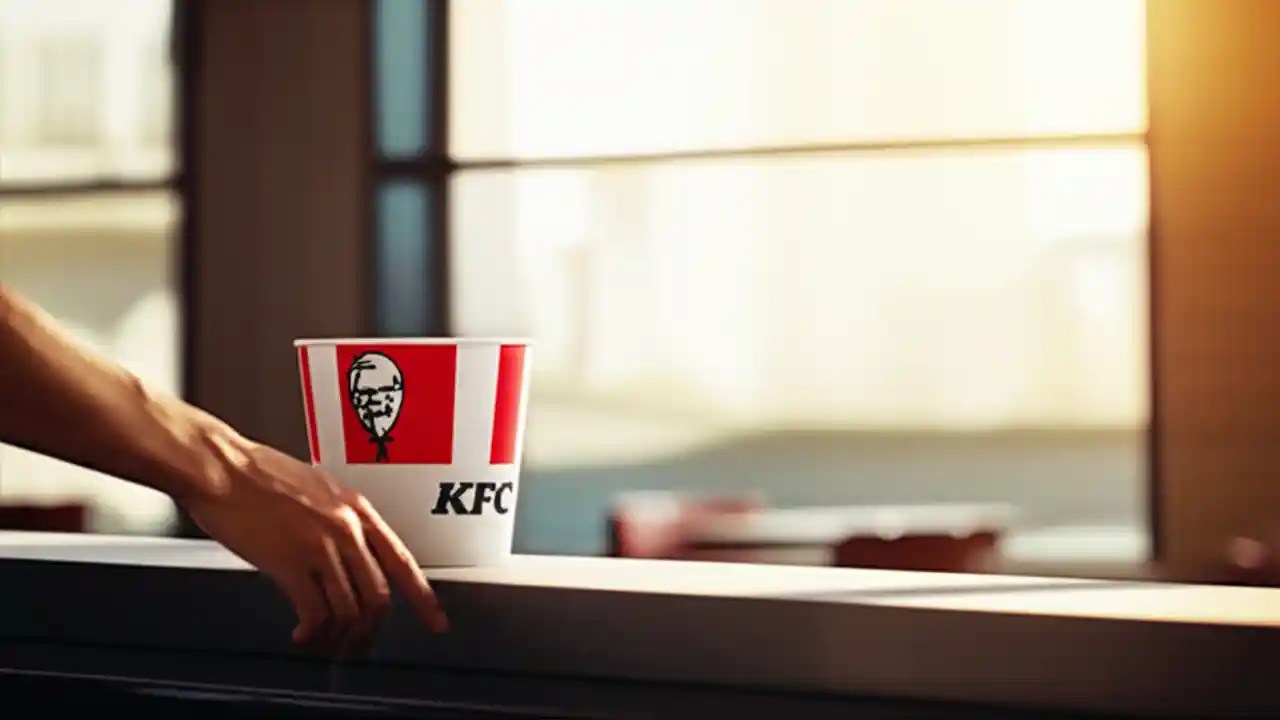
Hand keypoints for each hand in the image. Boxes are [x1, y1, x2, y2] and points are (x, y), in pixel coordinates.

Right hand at [180, 432, 448, 654]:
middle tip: (357, 645)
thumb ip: (338, 518)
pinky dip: (312, 634)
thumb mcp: (317, 487)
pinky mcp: (290, 564)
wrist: (221, 467)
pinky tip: (301, 634)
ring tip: (324, 644)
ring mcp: (320, 547)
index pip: (402, 560)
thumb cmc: (258, 473)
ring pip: (350, 610)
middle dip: (369, 630)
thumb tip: (348, 548)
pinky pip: (316, 614)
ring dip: (339, 637)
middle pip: (378, 596)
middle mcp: (346, 528)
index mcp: (357, 508)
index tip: (435, 620)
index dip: (423, 597)